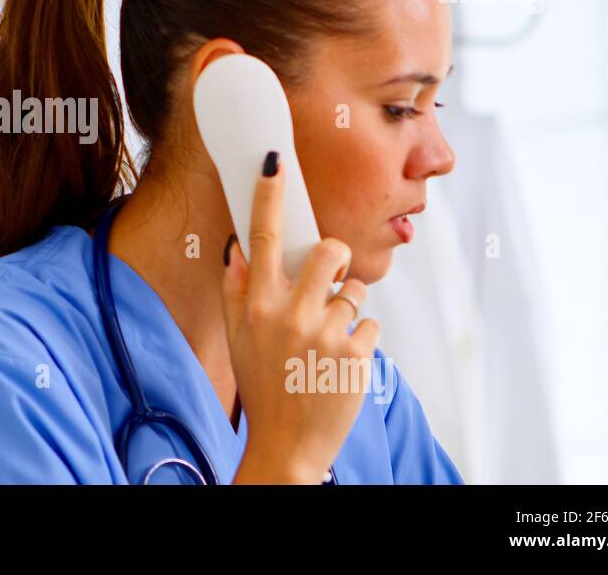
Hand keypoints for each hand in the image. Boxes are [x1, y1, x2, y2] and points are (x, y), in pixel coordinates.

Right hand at [222, 151, 379, 483]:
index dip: (268, 196)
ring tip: (327, 341)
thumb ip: (237, 291)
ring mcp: (327, 334)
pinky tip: (340, 361)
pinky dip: (359, 338)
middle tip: (328, 279)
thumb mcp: (238, 339)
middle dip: (334, 258)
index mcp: (258, 307)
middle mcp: (291, 315)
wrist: (287, 445)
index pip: (261, 238)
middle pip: (328, 251)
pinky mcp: (358, 354)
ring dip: (346, 307)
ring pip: (355, 290)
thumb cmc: (262, 387)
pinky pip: (369, 322)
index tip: (274, 162)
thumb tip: (239, 249)